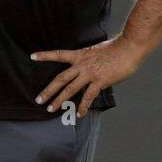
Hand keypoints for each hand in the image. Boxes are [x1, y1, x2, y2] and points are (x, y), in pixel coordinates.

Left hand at [31, 36, 145, 115]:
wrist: (129, 47)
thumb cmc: (118, 48)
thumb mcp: (98, 50)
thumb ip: (91, 60)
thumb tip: (90, 69)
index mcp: (81, 55)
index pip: (59, 54)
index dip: (45, 55)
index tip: (33, 56)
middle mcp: (82, 64)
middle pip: (60, 78)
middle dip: (48, 90)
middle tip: (38, 99)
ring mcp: (90, 73)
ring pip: (70, 89)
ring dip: (59, 100)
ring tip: (50, 109)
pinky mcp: (100, 81)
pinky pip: (88, 96)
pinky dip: (83, 106)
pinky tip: (80, 114)